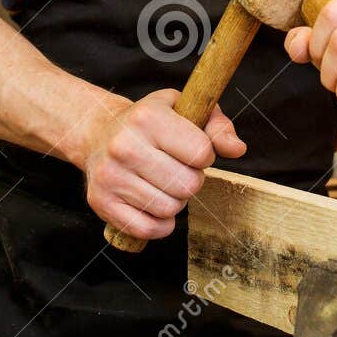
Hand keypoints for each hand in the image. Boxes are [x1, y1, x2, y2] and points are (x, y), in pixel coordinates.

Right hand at [80, 88, 245, 240]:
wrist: (99, 131)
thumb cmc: (151, 122)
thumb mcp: (185, 108)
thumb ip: (217, 126)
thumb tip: (238, 149)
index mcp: (148, 117)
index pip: (202, 152)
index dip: (204, 154)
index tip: (191, 149)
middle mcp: (125, 145)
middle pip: (187, 185)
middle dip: (191, 180)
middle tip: (178, 169)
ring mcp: (110, 175)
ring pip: (169, 209)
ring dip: (175, 201)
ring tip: (162, 183)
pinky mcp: (101, 201)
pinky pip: (147, 228)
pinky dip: (159, 224)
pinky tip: (154, 205)